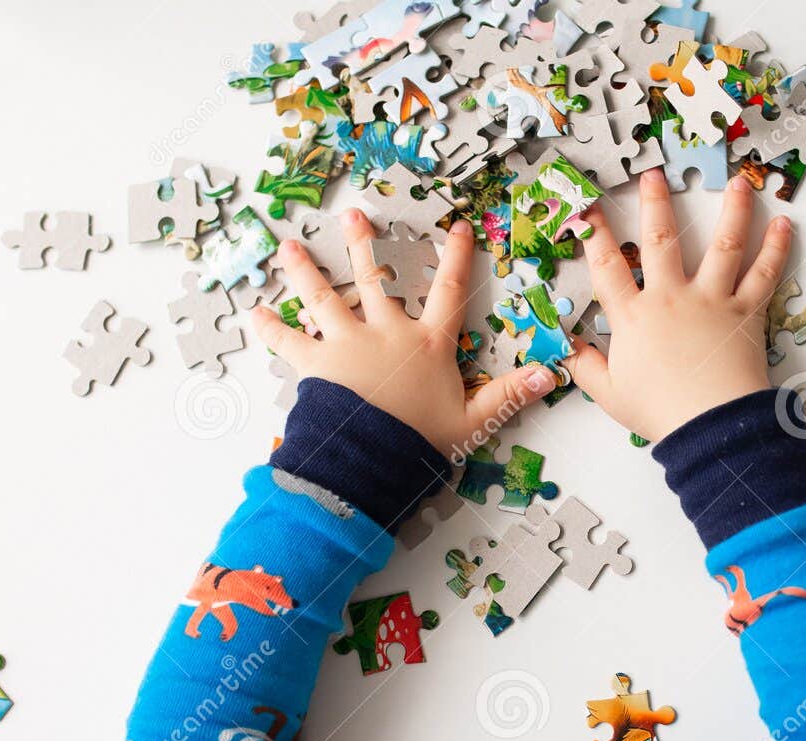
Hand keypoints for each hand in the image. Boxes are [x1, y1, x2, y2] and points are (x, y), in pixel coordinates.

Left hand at [250, 209, 557, 456]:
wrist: (373, 459)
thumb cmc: (421, 441)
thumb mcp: (473, 421)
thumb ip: (509, 394)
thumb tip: (550, 374)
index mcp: (428, 345)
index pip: (447, 291)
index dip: (455, 257)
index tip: (456, 226)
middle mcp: (387, 333)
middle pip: (376, 279)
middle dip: (365, 244)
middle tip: (355, 216)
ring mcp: (347, 343)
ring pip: (325, 297)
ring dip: (306, 271)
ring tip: (290, 247)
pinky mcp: (316, 362)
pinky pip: (289, 340)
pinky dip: (271, 328)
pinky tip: (255, 312)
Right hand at [564, 170, 792, 442]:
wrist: (710, 425)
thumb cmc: (660, 411)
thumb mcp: (610, 394)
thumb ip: (586, 367)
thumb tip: (567, 348)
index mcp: (635, 317)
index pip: (607, 267)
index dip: (594, 236)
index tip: (588, 209)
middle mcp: (672, 298)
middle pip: (661, 241)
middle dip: (655, 204)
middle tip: (654, 175)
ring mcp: (712, 301)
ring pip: (722, 246)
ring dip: (731, 211)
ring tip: (737, 183)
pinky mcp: (745, 313)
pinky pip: (763, 274)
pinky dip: (775, 248)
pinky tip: (782, 224)